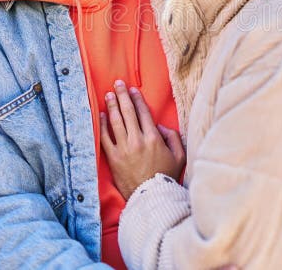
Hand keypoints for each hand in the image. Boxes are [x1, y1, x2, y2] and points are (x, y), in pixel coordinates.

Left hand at [100, 80, 185, 199]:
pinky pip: (105, 138)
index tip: (132, 90)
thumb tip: (161, 126)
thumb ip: (173, 137)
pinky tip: (101, 115)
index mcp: (153, 138)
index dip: (137, 99)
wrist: (151, 197)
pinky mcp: (113, 158)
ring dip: (112, 106)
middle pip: (128, 112)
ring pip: (115, 122)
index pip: (143, 113)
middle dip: (122, 96)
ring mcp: (124, 149)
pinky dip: (103, 125)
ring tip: (108, 94)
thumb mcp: (179, 156)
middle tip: (117, 84)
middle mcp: (137, 140)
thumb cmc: (166, 177)